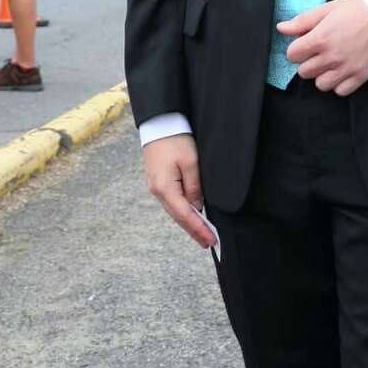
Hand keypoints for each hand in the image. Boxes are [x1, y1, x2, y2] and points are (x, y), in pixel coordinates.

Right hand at [142, 133, 215, 248]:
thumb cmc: (176, 140)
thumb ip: (195, 187)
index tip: (211, 241)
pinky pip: (172, 202)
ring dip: (189, 223)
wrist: (159, 123)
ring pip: (175, 211)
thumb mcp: (192, 163)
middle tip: (209, 243)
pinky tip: (192, 216)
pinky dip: (183, 212)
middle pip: (178, 217)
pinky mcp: (158, 182)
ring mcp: (156, 187)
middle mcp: (157, 191)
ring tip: (203, 234)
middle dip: (194, 231)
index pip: (185, 215)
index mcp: (164, 188)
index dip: (199, 229)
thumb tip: (197, 207)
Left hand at [279, 0, 367, 94]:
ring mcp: (346, 69)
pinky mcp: (360, 76)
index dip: (297, 49)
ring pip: (321, 84)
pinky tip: (343, 71)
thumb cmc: (357, 10)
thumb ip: (302, 21)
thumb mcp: (327, 9)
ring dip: (323, 75)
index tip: (306, 44)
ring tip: (332, 63)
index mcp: (320, 38)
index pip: (292, 55)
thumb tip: (281, 28)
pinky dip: (340, 84)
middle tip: (320, 52)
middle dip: (309, 62)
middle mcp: (331, 57)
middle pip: (304, 72)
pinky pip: (340, 91)